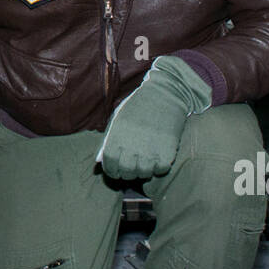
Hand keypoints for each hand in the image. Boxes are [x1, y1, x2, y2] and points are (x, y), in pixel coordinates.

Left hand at [96, 55, 212, 178]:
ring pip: (144, 173)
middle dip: (127, 174)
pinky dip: (159, 168)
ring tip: (145, 163)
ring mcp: (150, 150)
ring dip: (143, 172)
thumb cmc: (138, 106)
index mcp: (117, 137)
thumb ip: (108, 141)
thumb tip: (100, 162)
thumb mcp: (118, 120)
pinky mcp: (168, 151)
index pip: (110, 165)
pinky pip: (161, 170)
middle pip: (127, 172)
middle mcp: (132, 146)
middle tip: (131, 168)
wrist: (165, 94)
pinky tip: (158, 159)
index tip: (116, 172)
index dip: (112, 171)